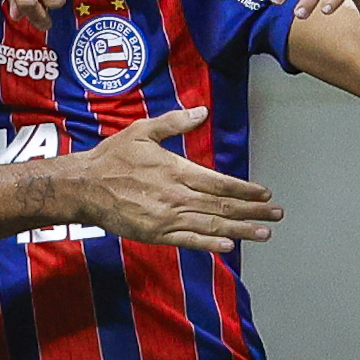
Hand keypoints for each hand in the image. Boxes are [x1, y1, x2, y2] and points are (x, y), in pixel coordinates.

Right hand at [68, 106, 280, 254]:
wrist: (83, 186)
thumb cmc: (111, 157)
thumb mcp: (142, 131)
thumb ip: (174, 123)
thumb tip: (201, 112)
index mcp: (176, 170)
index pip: (220, 182)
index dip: (245, 190)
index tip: (264, 194)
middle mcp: (176, 195)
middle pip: (222, 206)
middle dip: (253, 211)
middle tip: (277, 215)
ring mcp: (166, 217)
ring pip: (211, 226)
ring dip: (241, 230)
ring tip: (264, 234)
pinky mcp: (155, 234)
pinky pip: (188, 241)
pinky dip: (210, 245)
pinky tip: (229, 247)